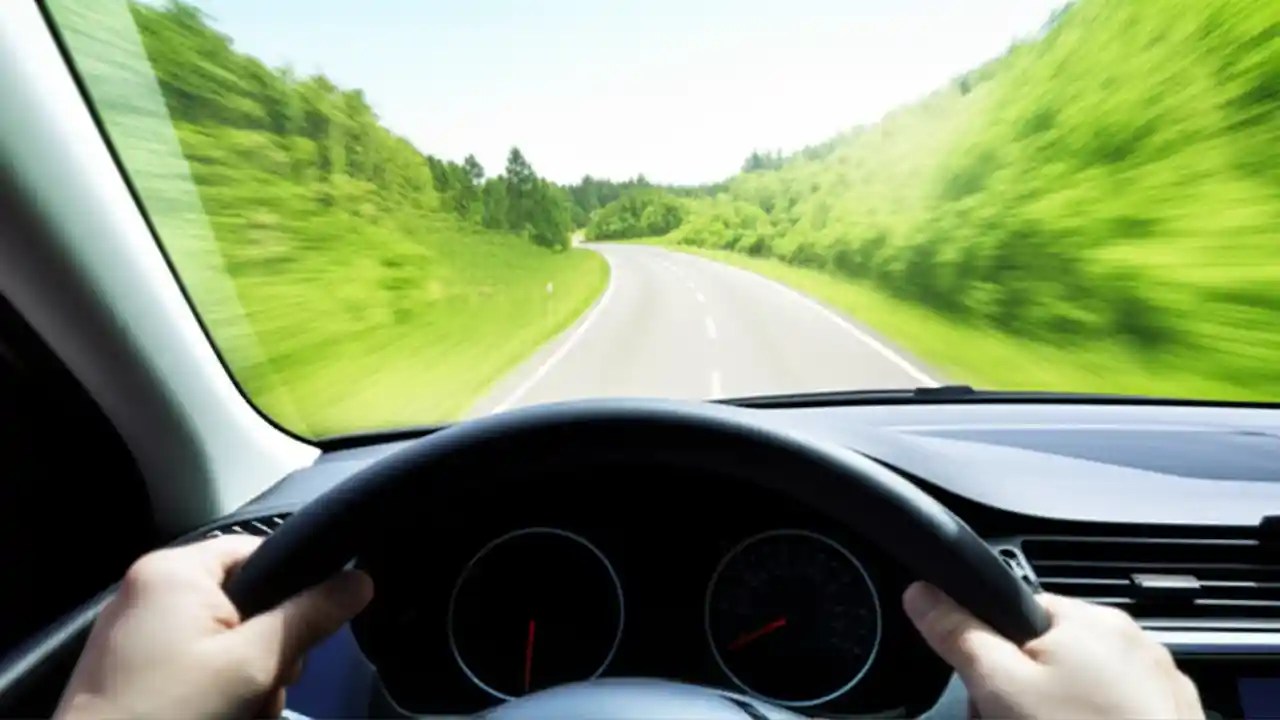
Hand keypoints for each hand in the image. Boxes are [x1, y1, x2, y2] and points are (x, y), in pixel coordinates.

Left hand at [54, 536, 373, 719]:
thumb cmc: (173, 711)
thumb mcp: (254, 664)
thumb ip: (309, 617)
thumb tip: (361, 580)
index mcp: (174, 569)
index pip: (262, 550)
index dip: (296, 588)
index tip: (306, 635)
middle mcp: (149, 586)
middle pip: (246, 599)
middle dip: (268, 648)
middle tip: (265, 686)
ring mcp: (135, 628)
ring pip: (225, 636)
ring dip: (247, 675)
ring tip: (240, 710)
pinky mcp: (130, 664)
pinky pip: (195, 657)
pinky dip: (216, 685)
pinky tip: (219, 713)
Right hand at [903, 582, 1202, 719]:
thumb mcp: (1001, 689)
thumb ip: (960, 636)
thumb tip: (921, 592)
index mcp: (1088, 617)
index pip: (1019, 614)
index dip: (993, 653)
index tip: (990, 693)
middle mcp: (1133, 638)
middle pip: (1053, 654)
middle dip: (1027, 689)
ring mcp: (1162, 681)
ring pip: (1088, 686)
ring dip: (1064, 710)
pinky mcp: (1178, 717)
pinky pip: (1121, 711)